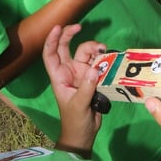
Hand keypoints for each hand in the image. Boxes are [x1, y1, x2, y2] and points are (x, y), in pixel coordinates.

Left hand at [43, 24, 103, 154]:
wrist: (84, 133)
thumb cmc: (74, 120)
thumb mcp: (78, 105)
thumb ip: (87, 87)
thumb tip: (95, 69)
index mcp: (59, 76)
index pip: (50, 54)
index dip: (52, 39)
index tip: (58, 27)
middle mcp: (68, 71)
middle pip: (66, 47)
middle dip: (70, 34)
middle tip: (80, 27)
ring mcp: (81, 73)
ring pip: (85, 53)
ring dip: (93, 48)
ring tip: (103, 50)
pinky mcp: (93, 77)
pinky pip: (98, 62)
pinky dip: (103, 57)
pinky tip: (109, 56)